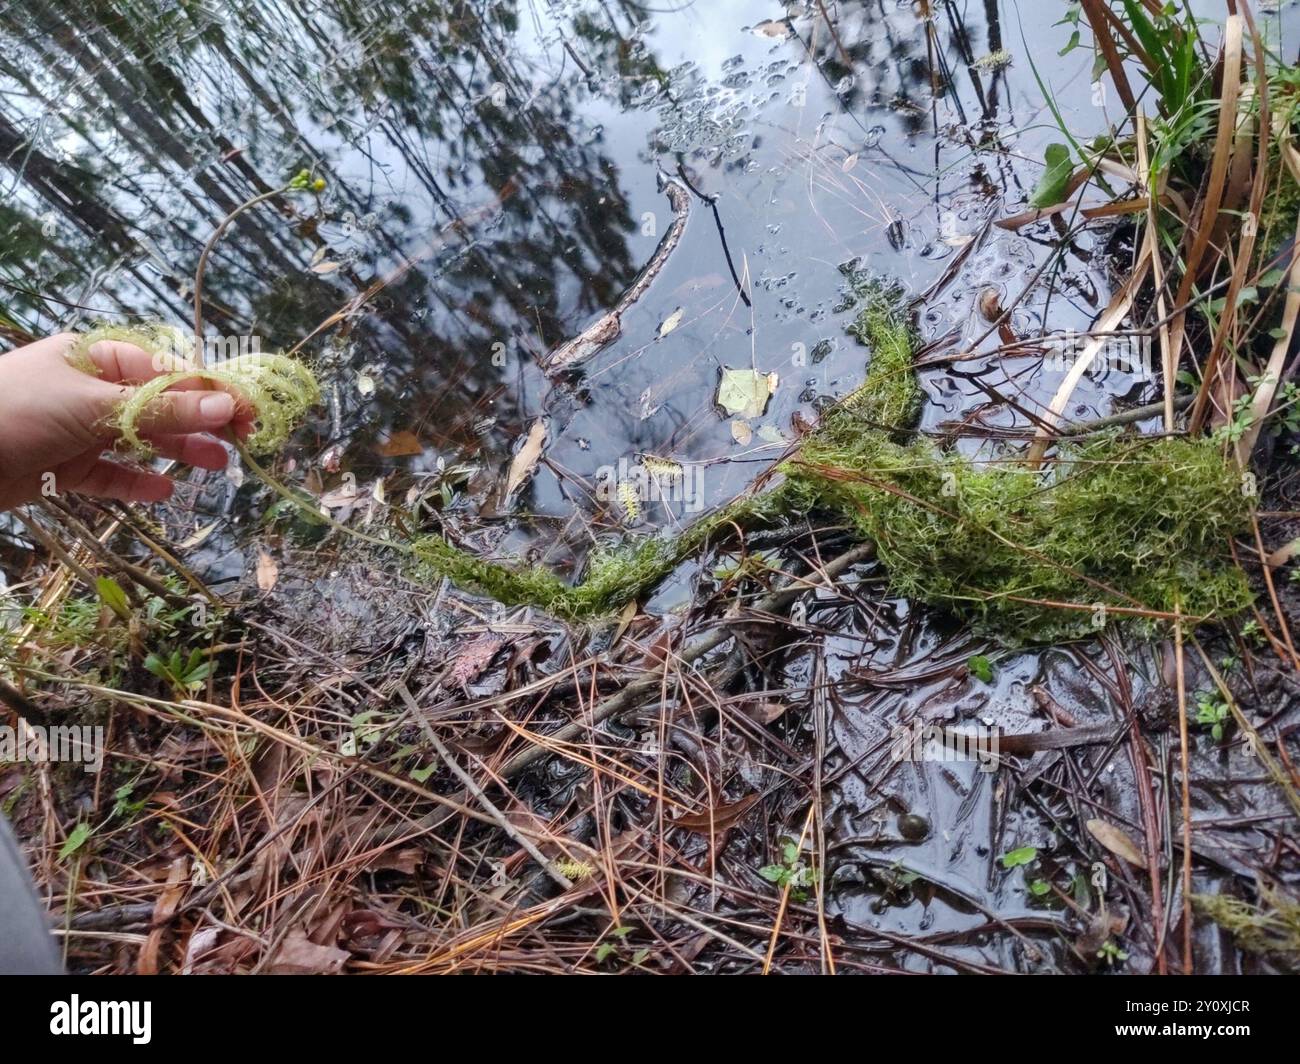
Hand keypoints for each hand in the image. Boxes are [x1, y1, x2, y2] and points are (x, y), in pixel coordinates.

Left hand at [0, 333, 251, 509]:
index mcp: (95, 357)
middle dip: (201, 422)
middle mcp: (89, 389)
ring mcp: (77, 428)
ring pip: (140, 440)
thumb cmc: (13, 411)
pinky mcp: (63, 466)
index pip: (167, 370)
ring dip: (178, 452)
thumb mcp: (93, 406)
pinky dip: (136, 483)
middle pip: (159, 405)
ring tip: (218, 467)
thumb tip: (226, 406)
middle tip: (244, 442)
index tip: (247, 412)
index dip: (210, 390)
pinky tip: (164, 492)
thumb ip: (161, 411)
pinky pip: (111, 474)